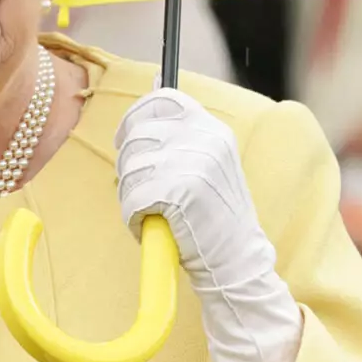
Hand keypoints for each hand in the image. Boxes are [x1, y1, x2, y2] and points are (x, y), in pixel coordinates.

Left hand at [116, 88, 301, 361]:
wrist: (236, 261)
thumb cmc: (213, 219)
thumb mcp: (207, 166)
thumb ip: (181, 139)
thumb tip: (141, 110)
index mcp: (213, 129)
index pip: (162, 100)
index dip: (136, 117)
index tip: (125, 140)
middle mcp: (206, 139)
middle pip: (137, 134)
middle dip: (128, 165)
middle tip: (142, 191)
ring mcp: (194, 163)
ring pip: (130, 168)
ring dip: (130, 195)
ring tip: (153, 212)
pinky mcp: (179, 191)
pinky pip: (132, 198)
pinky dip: (132, 217)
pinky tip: (151, 226)